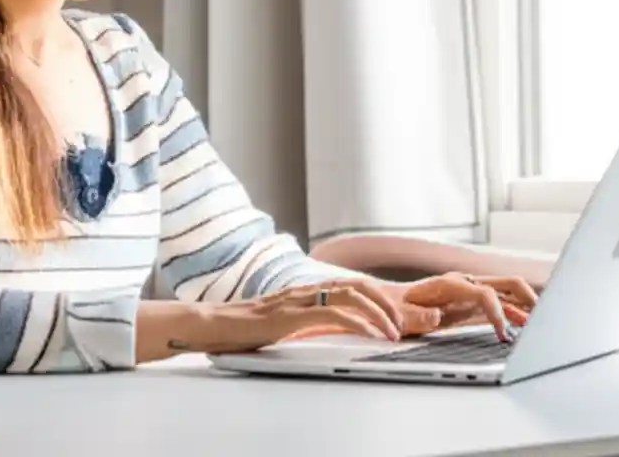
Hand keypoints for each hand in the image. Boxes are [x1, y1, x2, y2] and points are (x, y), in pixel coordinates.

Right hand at [152, 279, 427, 356]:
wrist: (214, 326)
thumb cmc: (246, 328)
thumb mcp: (288, 323)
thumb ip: (311, 320)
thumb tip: (339, 329)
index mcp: (308, 290)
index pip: (353, 285)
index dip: (379, 296)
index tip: (397, 316)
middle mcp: (307, 288)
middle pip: (359, 285)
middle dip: (387, 302)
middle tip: (404, 324)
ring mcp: (300, 299)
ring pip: (351, 295)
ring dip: (378, 313)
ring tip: (393, 333)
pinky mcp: (291, 314)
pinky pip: (332, 312)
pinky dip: (357, 321)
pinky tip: (368, 333)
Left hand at [396, 272, 537, 341]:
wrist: (394, 304)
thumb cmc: (398, 309)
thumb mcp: (402, 315)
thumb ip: (419, 315)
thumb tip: (436, 315)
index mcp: (450, 284)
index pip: (486, 293)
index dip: (498, 313)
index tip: (503, 335)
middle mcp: (466, 283)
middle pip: (507, 282)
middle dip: (527, 297)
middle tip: (542, 318)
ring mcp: (472, 291)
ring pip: (509, 292)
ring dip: (526, 306)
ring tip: (542, 325)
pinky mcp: (474, 303)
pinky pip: (502, 304)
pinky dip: (516, 314)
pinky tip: (524, 327)